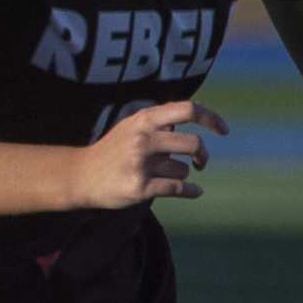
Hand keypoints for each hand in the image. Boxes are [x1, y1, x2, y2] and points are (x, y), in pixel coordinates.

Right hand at [71, 101, 227, 209]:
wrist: (79, 176)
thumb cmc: (111, 151)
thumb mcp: (132, 127)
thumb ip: (159, 122)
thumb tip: (195, 117)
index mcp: (144, 119)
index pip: (188, 110)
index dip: (211, 118)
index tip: (222, 130)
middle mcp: (143, 139)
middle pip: (193, 144)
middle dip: (202, 155)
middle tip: (201, 163)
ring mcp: (140, 164)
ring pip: (182, 170)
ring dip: (181, 175)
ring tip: (164, 177)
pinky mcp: (139, 188)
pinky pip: (178, 189)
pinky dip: (191, 192)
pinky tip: (195, 192)